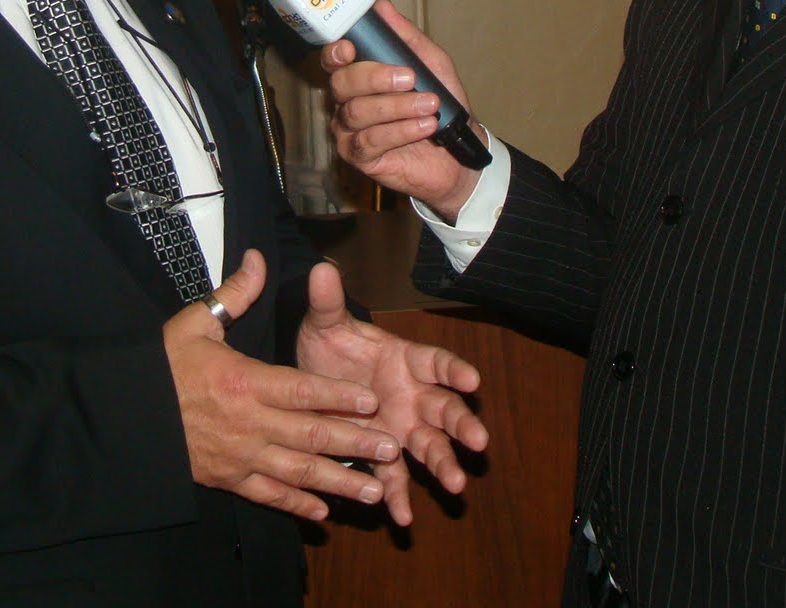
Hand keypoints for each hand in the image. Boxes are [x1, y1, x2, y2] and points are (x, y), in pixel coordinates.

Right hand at [164, 250, 402, 520]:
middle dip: (355, 443)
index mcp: (245, 381)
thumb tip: (260, 257)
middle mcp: (249, 423)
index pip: (302, 390)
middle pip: (311, 435)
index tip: (372, 401)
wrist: (124, 416)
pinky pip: (268, 495)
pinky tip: (322, 513)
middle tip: (392, 448)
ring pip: (298, 472)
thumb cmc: (162, 366)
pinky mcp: (228, 479)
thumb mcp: (195, 322)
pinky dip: (296, 505)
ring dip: (338, 483)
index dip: (339, 396)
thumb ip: (235, 293)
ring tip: (374, 492)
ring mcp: (240, 456)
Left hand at [295, 259, 488, 525]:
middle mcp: (411, 394)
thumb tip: (321, 267)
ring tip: (456, 485)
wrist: (306, 382)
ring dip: (443, 464)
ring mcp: (400, 426)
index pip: (436, 362)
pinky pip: (393, 477)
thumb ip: (328, 302)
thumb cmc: (327, 346)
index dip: (454, 371)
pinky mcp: (381, 453)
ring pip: (428, 445)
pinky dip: (398, 496)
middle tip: (478, 443)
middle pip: (444, 409)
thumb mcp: (324, 324)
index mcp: (404, 359)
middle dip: (461, 425)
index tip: (472, 381)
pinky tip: (402, 517)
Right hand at [323, 0, 484, 218]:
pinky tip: (424, 126)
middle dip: (375, 78)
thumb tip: (383, 8)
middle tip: (410, 78)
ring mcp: (349, 131)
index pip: (333, 61)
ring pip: (356, 112)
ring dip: (398, 106)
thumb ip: (406, 39)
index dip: (335, 53)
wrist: (458, 155)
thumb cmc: (441, 108)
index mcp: (359, 77)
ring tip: (429, 105)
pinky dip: (401, 131)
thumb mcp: (431, 65)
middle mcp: (347, 102)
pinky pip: (369, 141)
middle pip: (342, 84)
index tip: (351, 48)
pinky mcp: (358, 157)